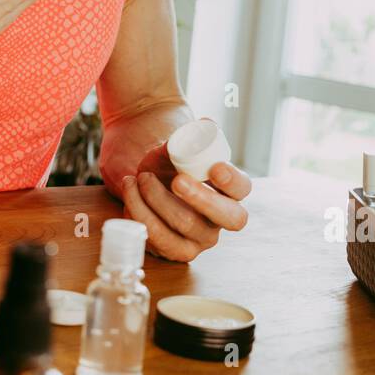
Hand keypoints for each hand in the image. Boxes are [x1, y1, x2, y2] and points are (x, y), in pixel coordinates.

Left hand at [118, 142, 250, 262]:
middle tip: (177, 180)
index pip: (243, 189)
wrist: (147, 179)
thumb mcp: (180, 147)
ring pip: (186, 227)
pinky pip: (159, 239)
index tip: (214, 167)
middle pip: (229, 218)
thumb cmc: (170, 164)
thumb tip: (207, 124)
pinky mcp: (175, 250)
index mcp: (231, 191)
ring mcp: (200, 239)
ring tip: (140, 178)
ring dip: (158, 201)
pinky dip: (140, 213)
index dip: (232, 181)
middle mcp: (221, 219)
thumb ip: (192, 136)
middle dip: (202, 199)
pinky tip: (130, 192)